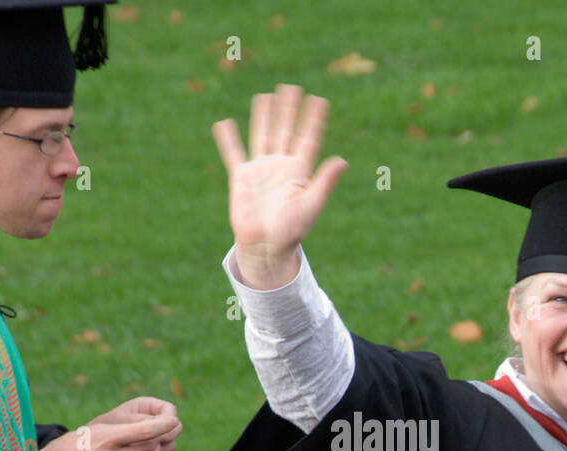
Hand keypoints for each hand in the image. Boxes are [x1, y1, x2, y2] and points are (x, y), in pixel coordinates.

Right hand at [6, 406, 180, 450]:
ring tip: (146, 447)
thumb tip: (154, 428)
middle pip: (150, 448)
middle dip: (158, 439)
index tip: (174, 420)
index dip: (163, 425)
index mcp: (104, 439)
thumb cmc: (72, 445)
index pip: (144, 432)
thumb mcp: (93, 429)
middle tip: (158, 433)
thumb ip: (122, 429)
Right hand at [212, 83, 347, 289]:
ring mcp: (260, 170)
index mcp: (300, 171)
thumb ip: (325, 181)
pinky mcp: (241, 178)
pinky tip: (224, 123)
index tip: (319, 100)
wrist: (267, 247)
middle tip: (292, 87)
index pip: (308, 139)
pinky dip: (228, 139)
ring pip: (261, 135)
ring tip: (266, 96)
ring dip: (264, 116)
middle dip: (288, 109)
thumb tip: (343, 160)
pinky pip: (233, 154)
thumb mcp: (312, 204)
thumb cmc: (292, 230)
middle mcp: (280, 166)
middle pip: (285, 131)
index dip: (313, 120)